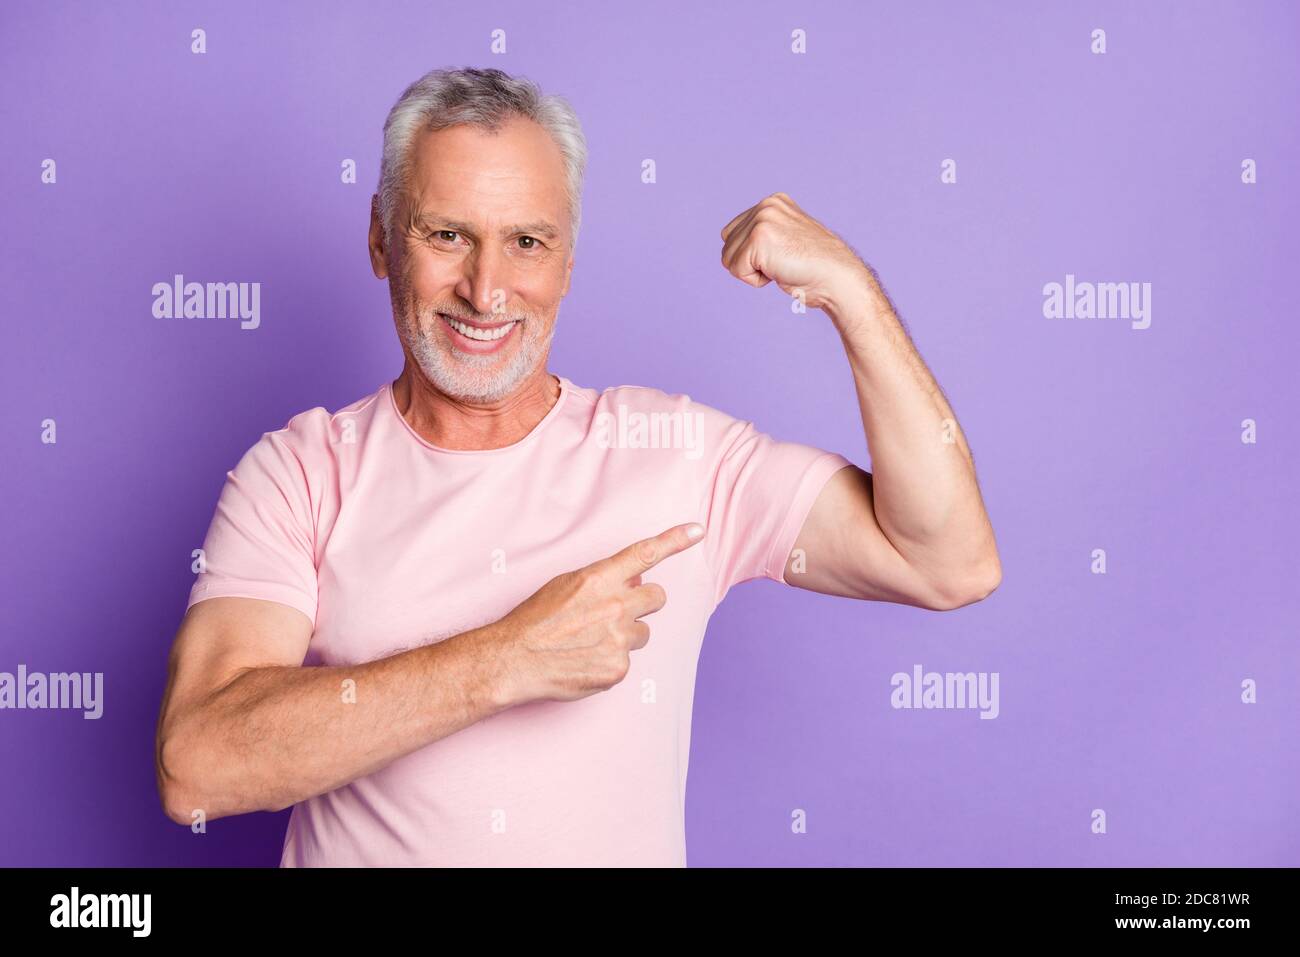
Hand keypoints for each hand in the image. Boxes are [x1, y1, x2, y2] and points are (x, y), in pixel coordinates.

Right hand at [491, 523, 704, 703]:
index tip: (698, 530)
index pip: (645, 554)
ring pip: (643, 632)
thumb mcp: (565, 585)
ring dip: (626, 635)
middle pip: (656, 596)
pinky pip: (628, 660)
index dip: (675, 540)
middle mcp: (614, 605)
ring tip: (591, 641)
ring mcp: (619, 638)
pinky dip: (611, 661)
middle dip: (643, 602)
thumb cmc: (536, 619)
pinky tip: (585, 661)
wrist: (514, 659)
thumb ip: (602, 579)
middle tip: (617, 613)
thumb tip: (632, 579)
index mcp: (599, 578)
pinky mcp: (618, 668)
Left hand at [720, 192, 869, 312]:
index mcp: (774, 202)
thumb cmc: (814, 268)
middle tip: (782, 263)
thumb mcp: (785, 240)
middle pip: (727, 245)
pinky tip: (779, 272)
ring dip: (753, 272)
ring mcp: (762, 219)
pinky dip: (755, 280)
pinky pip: (736, 269)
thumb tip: (727, 237)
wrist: (837, 278)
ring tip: (781, 266)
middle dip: (749, 263)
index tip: (781, 256)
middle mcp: (766, 205)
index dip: (751, 255)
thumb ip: (763, 234)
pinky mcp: (758, 238)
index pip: (733, 233)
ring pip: (728, 258)